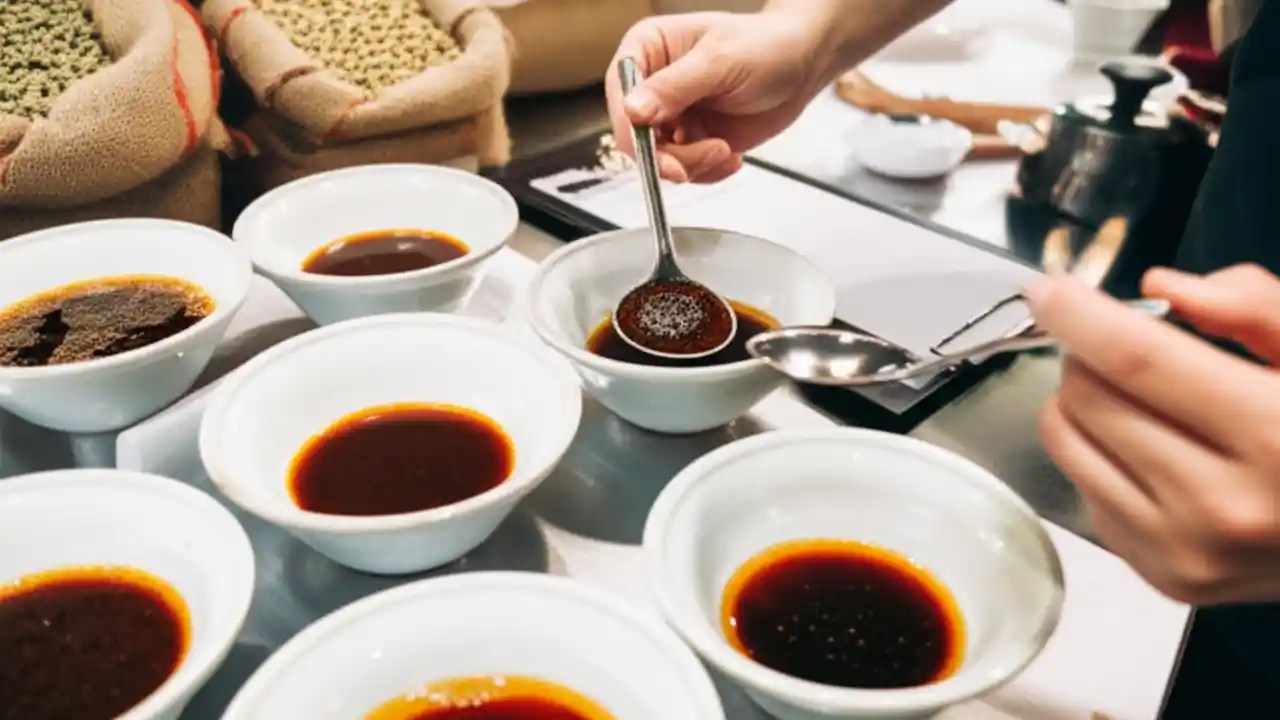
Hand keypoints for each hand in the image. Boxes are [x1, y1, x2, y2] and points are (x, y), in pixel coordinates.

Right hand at [604, 10, 833, 183]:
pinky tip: (729, 155)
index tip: (654, 144)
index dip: (631, 126)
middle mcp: (653, 84)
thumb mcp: (719, 62)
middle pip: (634, 136)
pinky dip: (706, 171)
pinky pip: (684, 170)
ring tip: (723, 149)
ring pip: (659, 160)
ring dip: (693, 164)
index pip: (620, 94)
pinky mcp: (691, 139)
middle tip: (700, 157)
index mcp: (647, 49)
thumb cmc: (766, 45)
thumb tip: (633, 110)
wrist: (802, 65)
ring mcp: (671, 115)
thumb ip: (674, 87)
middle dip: (668, 156)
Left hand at [1027, 265, 1279, 604]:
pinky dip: (1098, 456)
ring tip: (1132, 394)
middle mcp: (1222, 506)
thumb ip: (1254, 308)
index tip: (1047, 290)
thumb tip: (1161, 288)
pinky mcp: (1162, 577)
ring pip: (1068, 444)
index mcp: (1273, 436)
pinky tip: (1151, 450)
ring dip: (1079, 403)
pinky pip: (1083, 490)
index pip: (1137, 361)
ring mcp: (1186, 551)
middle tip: (1118, 343)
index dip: (1079, 316)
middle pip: (1089, 400)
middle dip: (1086, 355)